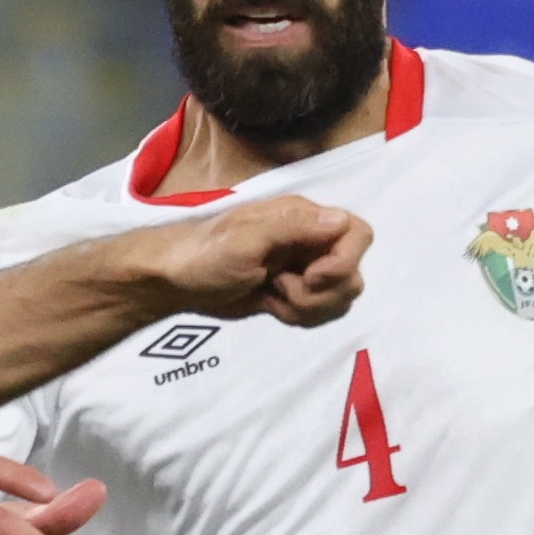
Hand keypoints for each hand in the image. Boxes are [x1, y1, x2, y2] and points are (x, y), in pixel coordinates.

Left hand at [138, 194, 369, 328]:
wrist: (175, 282)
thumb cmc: (205, 254)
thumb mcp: (247, 239)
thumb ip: (294, 229)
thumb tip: (342, 220)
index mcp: (304, 218)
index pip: (358, 234)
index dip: (344, 262)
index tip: (311, 276)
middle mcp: (311, 241)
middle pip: (352, 275)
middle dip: (321, 293)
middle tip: (280, 287)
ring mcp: (303, 269)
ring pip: (338, 298)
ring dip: (308, 307)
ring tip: (273, 295)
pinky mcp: (294, 294)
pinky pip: (319, 312)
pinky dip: (299, 316)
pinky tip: (271, 305)